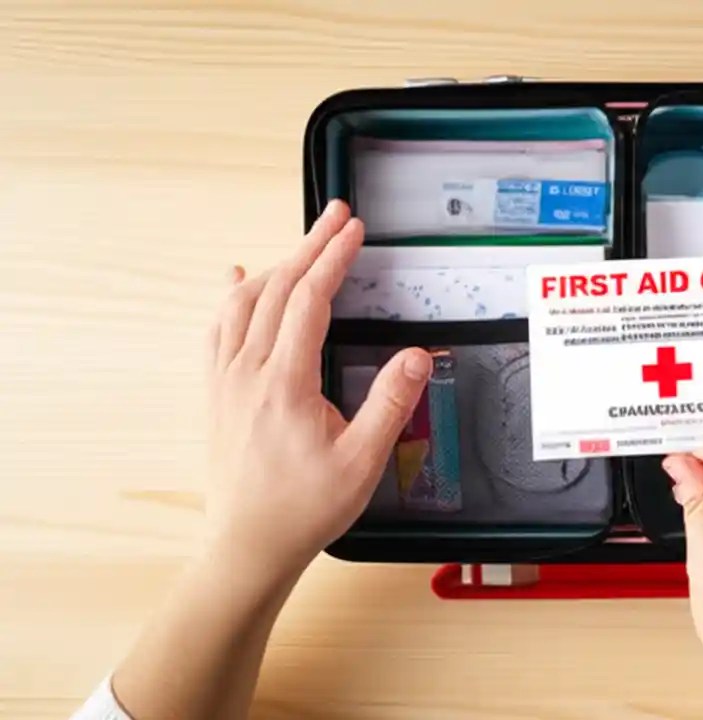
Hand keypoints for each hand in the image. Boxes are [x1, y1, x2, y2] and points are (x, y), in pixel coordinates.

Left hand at [205, 200, 430, 580]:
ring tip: (304, 246)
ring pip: (242, 303)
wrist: (247, 546)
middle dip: (309, 246)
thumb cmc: (303, 509)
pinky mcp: (216, 394)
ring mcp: (225, 381)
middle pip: (276, 289)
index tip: (354, 230)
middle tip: (336, 217)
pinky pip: (217, 329)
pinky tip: (236, 282)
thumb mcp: (363, 461)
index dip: (333, 258)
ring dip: (276, 267)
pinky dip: (232, 297)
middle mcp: (247, 373)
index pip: (309, 300)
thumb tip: (416, 355)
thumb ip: (391, 403)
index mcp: (284, 383)